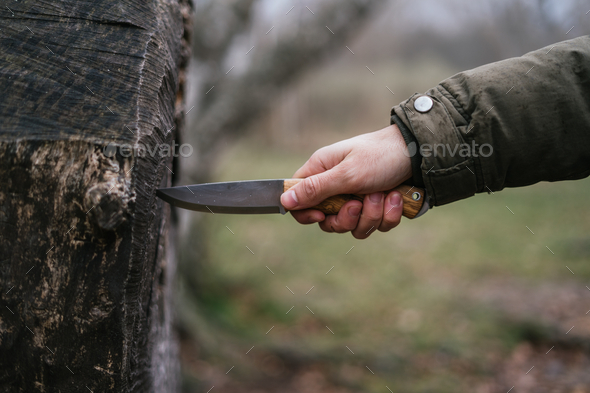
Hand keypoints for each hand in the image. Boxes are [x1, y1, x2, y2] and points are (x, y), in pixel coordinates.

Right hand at [280, 125, 411, 237]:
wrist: (421, 154)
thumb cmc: (380, 156)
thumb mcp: (346, 174)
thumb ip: (315, 190)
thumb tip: (283, 201)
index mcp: (322, 171)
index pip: (298, 200)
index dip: (307, 213)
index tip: (323, 215)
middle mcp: (337, 185)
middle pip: (327, 221)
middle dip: (347, 218)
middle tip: (359, 204)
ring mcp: (358, 197)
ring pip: (354, 226)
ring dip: (372, 215)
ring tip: (384, 194)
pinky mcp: (378, 206)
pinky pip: (376, 225)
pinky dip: (388, 215)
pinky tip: (396, 197)